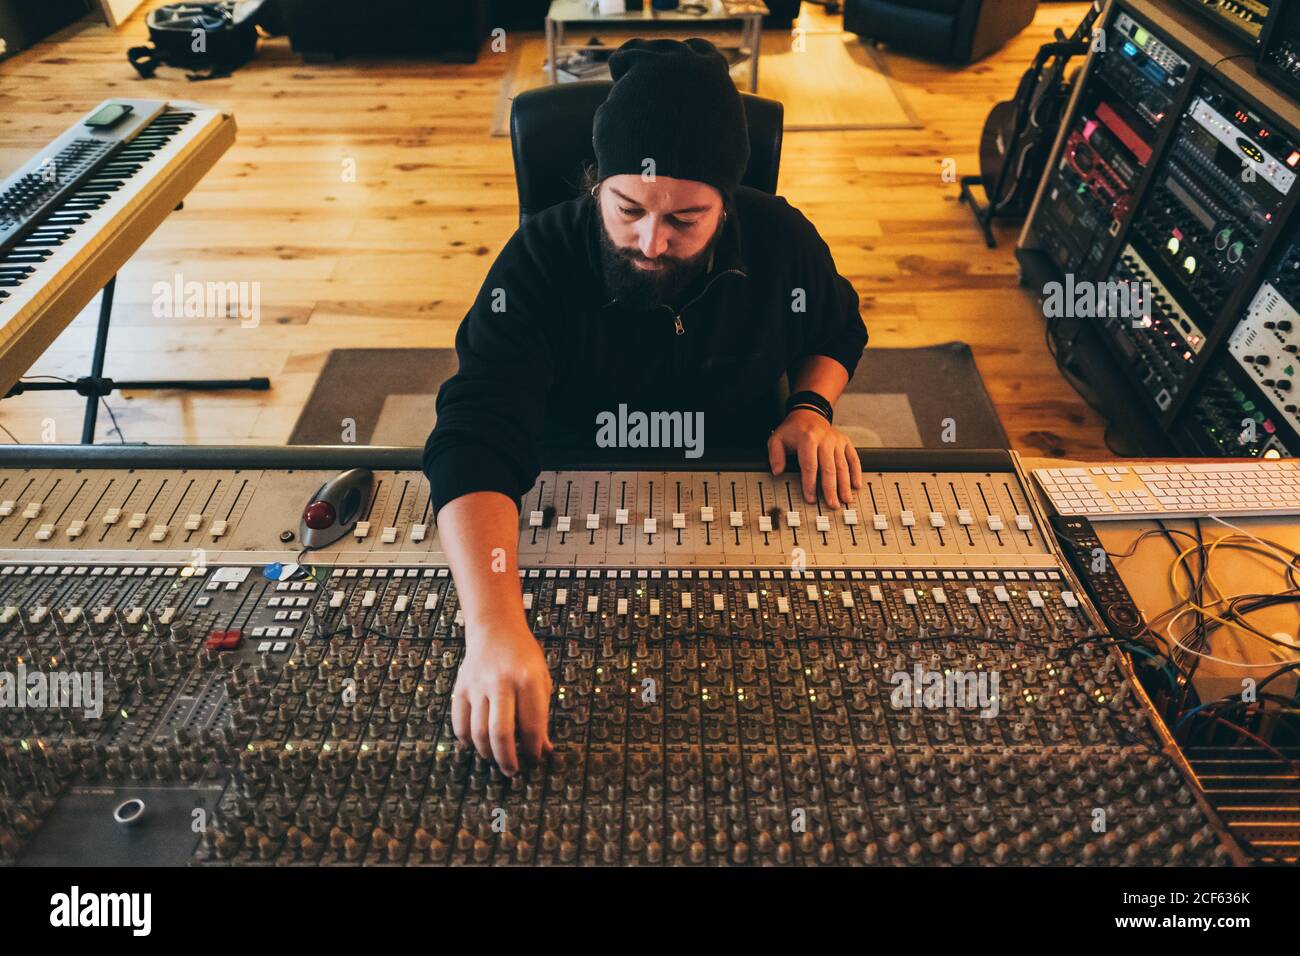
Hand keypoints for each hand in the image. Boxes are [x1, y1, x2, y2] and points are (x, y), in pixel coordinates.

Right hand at [451, 620, 553, 775]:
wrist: (496, 628)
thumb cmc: (524, 657)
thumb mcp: (542, 679)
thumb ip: (541, 714)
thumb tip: (543, 749)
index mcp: (527, 680)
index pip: (532, 725)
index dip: (534, 748)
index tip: (536, 757)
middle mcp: (501, 682)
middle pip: (501, 733)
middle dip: (508, 760)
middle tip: (513, 771)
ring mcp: (478, 685)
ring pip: (478, 732)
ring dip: (488, 753)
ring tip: (496, 758)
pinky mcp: (461, 688)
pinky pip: (460, 724)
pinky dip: (468, 741)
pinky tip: (478, 744)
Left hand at [767, 409, 862, 507]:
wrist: (809, 413)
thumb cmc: (793, 429)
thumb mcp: (777, 438)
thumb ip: (775, 455)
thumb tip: (778, 471)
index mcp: (808, 438)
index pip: (810, 465)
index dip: (810, 484)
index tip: (811, 498)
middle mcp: (825, 439)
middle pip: (829, 468)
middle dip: (831, 489)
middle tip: (832, 505)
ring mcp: (837, 441)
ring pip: (843, 466)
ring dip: (845, 484)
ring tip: (845, 500)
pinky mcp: (846, 442)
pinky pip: (853, 458)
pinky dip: (856, 472)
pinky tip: (856, 485)